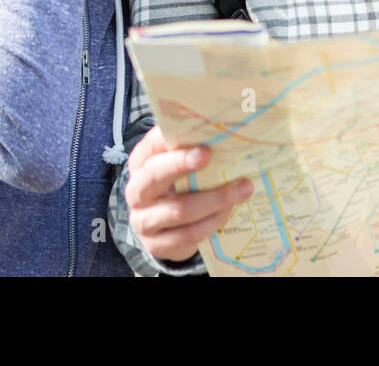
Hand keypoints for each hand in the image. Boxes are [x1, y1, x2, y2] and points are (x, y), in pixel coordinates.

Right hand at [124, 125, 252, 262]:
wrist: (168, 229)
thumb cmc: (182, 186)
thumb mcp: (182, 166)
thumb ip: (195, 149)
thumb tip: (226, 133)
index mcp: (141, 163)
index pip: (151, 145)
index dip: (170, 138)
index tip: (192, 133)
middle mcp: (136, 190)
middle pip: (154, 175)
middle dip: (182, 164)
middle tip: (209, 154)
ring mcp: (143, 220)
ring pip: (179, 209)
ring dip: (215, 199)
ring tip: (242, 189)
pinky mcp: (156, 244)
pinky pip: (188, 234)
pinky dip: (212, 222)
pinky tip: (227, 212)